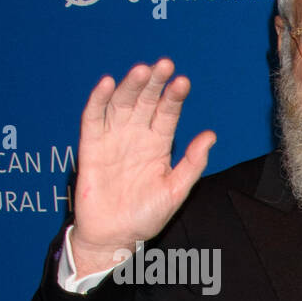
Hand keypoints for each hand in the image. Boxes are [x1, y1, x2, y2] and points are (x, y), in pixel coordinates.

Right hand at [71, 59, 215, 272]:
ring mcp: (113, 138)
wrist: (115, 236)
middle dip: (154, 83)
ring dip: (130, 86)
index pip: (167, 113)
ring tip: (142, 70)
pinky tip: (108, 84)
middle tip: (164, 64)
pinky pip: (93, 118)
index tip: (183, 82)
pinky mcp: (91, 145)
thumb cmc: (146, 215)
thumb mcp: (176, 190)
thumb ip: (192, 163)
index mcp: (159, 145)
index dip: (174, 97)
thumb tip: (210, 136)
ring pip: (121, 104)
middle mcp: (136, 136)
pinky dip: (99, 100)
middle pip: (145, 102)